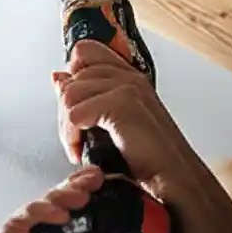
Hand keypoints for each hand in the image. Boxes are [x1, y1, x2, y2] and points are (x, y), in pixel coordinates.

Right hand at [0, 166, 157, 232]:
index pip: (79, 206)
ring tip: (83, 196)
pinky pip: (26, 214)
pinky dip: (43, 210)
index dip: (91, 190)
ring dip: (64, 193)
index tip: (108, 181)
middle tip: (97, 178)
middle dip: (79, 184)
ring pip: (46, 200)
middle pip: (62, 196)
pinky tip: (59, 216)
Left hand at [52, 40, 202, 189]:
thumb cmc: (149, 158)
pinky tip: (82, 151)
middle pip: (72, 77)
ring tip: (80, 146)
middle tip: (77, 138)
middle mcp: (129, 77)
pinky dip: (72, 137)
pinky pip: (74, 114)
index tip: (75, 108)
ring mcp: (127, 87)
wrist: (174, 180)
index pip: (84, 52)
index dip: (72, 78)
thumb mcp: (112, 122)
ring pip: (69, 94)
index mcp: (129, 77)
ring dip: (67, 127)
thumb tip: (57, 77)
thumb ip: (86, 96)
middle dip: (65, 111)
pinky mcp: (122, 105)